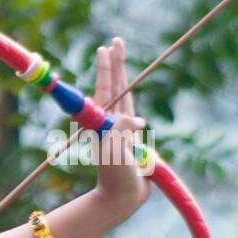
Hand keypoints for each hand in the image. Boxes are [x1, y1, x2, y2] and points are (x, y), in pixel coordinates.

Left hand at [91, 36, 149, 210]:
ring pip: (123, 96)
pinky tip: (127, 94)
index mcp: (104, 122)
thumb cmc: (116, 174)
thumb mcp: (115, 151)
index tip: (104, 48)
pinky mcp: (131, 138)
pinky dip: (130, 102)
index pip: (106, 89)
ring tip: (118, 55)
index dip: (107, 68)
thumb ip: (121, 132)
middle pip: (114, 86)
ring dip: (121, 76)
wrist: (122, 196)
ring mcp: (121, 129)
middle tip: (114, 41)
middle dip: (115, 63)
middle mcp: (111, 122)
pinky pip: (131, 116)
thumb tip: (133, 120)